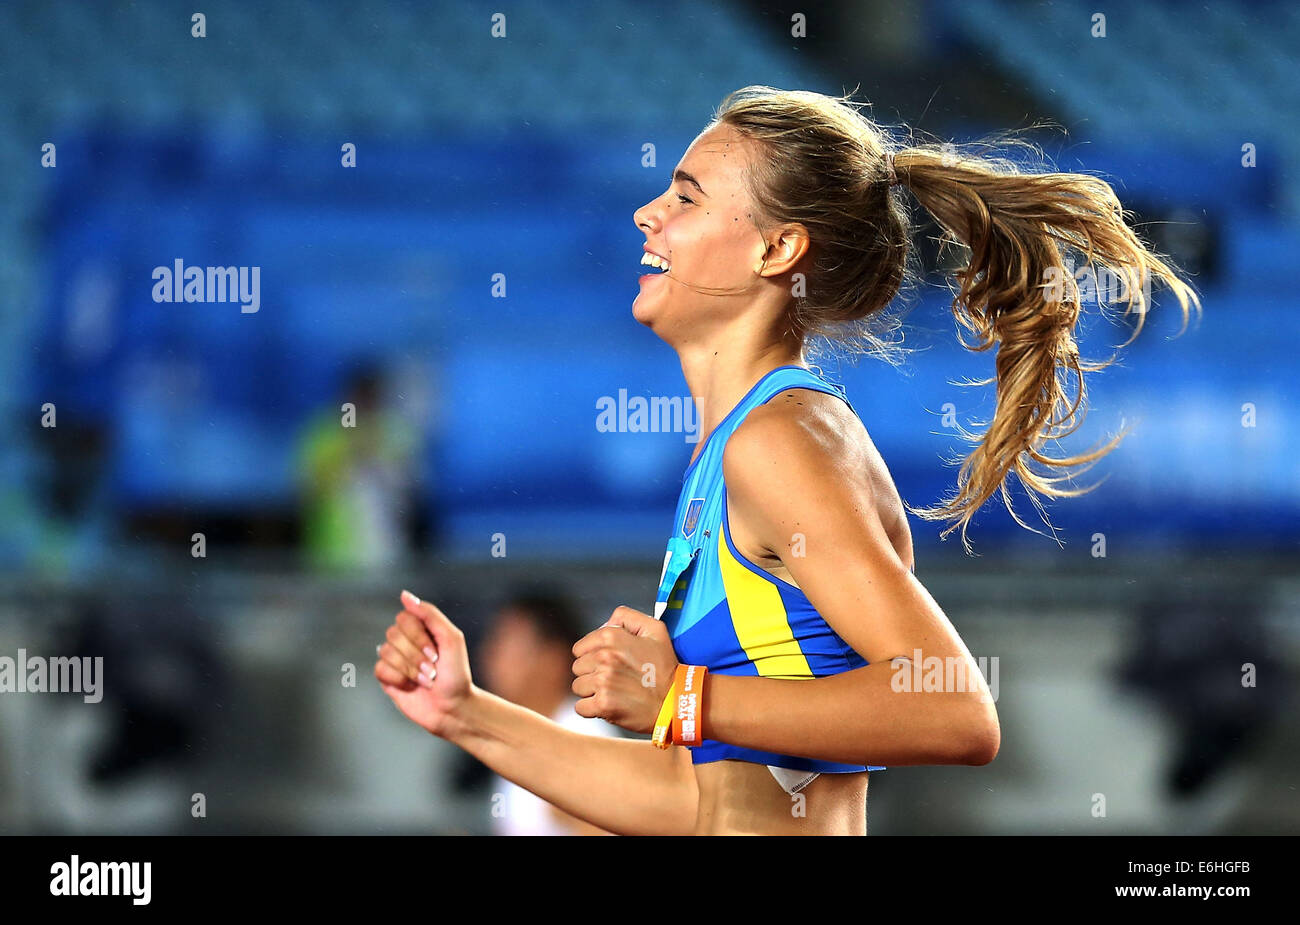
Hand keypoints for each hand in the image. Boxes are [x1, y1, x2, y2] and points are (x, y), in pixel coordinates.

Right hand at [374, 590, 472, 738]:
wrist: (453, 707)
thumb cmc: (456, 673)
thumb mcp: (451, 639)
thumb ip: (429, 614)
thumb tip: (404, 595)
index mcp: (422, 627)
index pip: (404, 617)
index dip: (418, 636)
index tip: (436, 653)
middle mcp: (406, 640)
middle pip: (392, 634)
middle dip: (415, 655)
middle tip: (433, 670)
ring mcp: (395, 658)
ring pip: (385, 651)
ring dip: (410, 669)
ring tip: (426, 680)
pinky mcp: (387, 677)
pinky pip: (380, 669)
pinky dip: (398, 679)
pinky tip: (410, 687)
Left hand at [571, 606, 677, 733]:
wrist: (675, 701)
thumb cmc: (665, 667)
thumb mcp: (655, 629)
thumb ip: (626, 616)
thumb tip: (606, 622)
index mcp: (612, 637)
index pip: (580, 647)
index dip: (593, 655)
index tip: (609, 663)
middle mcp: (604, 657)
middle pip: (578, 667)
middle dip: (591, 673)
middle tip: (613, 678)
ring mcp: (603, 682)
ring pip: (578, 687)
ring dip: (591, 691)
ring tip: (612, 691)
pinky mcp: (603, 705)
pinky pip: (580, 707)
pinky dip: (592, 709)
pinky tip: (608, 705)